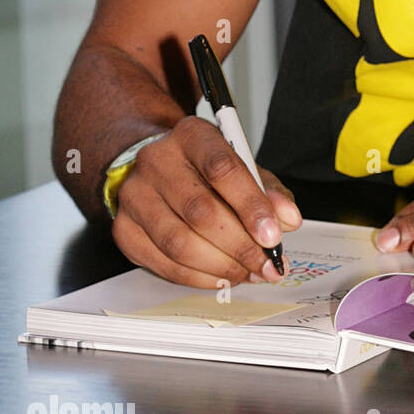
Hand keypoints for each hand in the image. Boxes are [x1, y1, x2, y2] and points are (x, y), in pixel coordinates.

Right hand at [111, 116, 301, 288]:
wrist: (157, 168)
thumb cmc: (204, 168)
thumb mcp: (242, 166)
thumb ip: (268, 190)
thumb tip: (287, 219)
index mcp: (191, 135)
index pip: (222, 169)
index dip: (251, 205)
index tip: (273, 236)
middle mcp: (157, 161)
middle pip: (200, 211)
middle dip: (240, 246)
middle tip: (266, 264)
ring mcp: (135, 196)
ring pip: (179, 243)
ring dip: (221, 266)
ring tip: (248, 273)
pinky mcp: (125, 230)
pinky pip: (164, 264)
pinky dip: (198, 277)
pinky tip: (221, 276)